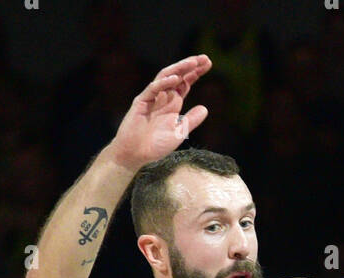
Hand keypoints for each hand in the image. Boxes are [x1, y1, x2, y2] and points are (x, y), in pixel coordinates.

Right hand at [109, 55, 211, 170]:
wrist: (135, 154)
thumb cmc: (155, 145)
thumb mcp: (179, 133)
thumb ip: (191, 120)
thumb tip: (205, 108)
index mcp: (172, 104)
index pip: (185, 83)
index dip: (195, 74)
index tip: (208, 64)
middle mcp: (163, 97)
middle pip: (177, 76)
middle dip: (191, 66)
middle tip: (205, 58)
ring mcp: (152, 97)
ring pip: (166, 77)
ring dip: (179, 69)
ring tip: (193, 62)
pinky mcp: (141, 101)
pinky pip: (153, 88)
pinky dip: (164, 83)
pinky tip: (176, 78)